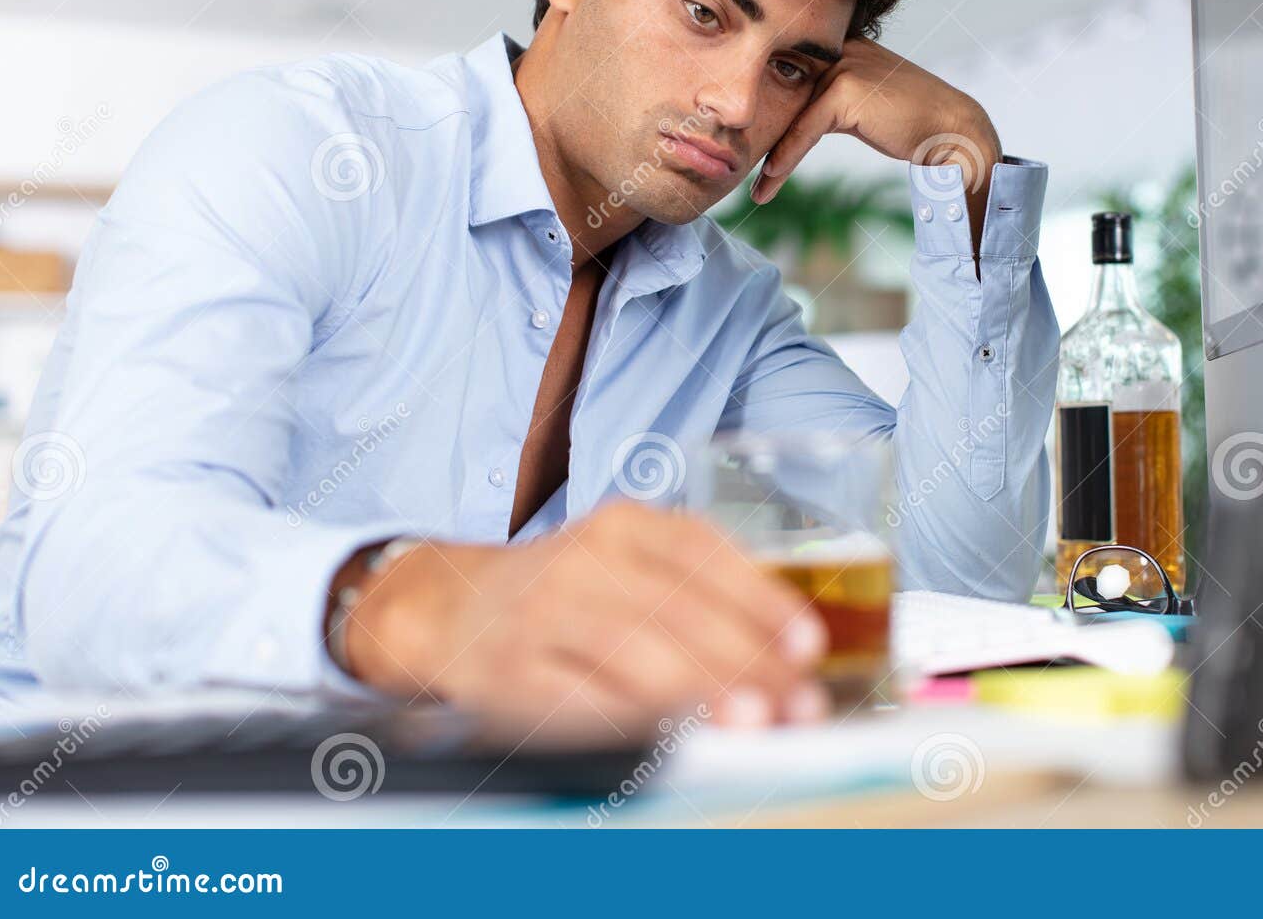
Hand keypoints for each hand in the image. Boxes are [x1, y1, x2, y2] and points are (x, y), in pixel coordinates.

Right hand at [340, 500, 829, 734]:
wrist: (454, 608)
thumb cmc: (572, 590)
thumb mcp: (632, 562)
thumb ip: (705, 593)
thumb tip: (792, 655)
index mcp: (625, 526)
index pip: (703, 552)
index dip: (761, 600)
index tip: (808, 645)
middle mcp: (584, 561)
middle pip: (676, 608)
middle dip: (747, 659)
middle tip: (797, 700)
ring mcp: (544, 617)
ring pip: (633, 652)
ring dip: (700, 690)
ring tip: (753, 718)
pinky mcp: (515, 674)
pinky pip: (582, 699)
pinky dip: (636, 720)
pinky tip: (677, 735)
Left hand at [751, 39, 1000, 204]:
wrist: (953, 131)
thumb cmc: (913, 123)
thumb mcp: (863, 105)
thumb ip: (830, 104)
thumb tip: (794, 125)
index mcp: (842, 45)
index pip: (788, 72)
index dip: (765, 108)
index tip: (745, 143)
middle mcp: (840, 47)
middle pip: (781, 89)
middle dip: (759, 129)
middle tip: (735, 163)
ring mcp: (843, 64)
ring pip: (789, 112)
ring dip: (769, 152)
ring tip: (754, 187)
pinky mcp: (846, 89)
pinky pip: (805, 128)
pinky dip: (786, 157)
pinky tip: (771, 182)